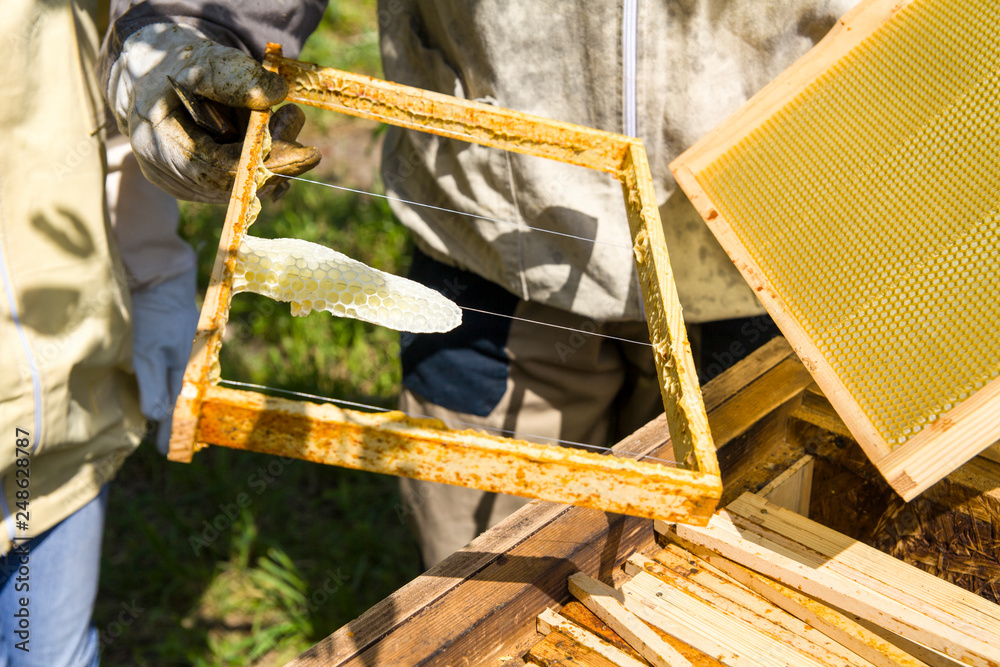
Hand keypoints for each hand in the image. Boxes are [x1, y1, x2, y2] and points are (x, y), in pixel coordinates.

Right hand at [107, 23, 319, 202]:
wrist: (150, 75)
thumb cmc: (174, 65)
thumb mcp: (204, 61)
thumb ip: (236, 77)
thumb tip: (278, 93)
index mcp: (157, 142)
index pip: (221, 169)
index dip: (267, 162)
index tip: (308, 152)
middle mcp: (165, 172)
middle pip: (235, 184)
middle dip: (276, 158)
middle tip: (295, 121)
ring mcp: (179, 184)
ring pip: (240, 187)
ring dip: (271, 158)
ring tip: (285, 119)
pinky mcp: (195, 186)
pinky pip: (236, 185)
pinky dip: (260, 163)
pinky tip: (272, 135)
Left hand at [130, 267, 199, 453]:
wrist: (159, 274)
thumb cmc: (154, 313)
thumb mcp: (148, 352)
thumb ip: (153, 384)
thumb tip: (157, 416)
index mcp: (186, 368)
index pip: (178, 406)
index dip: (170, 429)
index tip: (163, 451)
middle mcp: (187, 360)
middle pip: (179, 395)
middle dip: (170, 417)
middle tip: (160, 439)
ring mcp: (182, 348)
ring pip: (175, 381)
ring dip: (166, 399)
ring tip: (157, 417)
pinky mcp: (172, 337)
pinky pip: (171, 368)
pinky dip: (163, 381)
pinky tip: (156, 385)